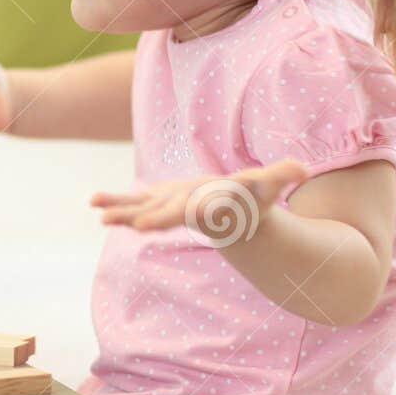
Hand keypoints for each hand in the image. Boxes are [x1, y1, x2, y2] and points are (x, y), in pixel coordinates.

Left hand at [91, 160, 310, 241]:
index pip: (193, 213)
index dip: (177, 215)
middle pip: (164, 216)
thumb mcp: (266, 187)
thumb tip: (302, 169)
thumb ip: (282, 176)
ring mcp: (169, 210)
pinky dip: (114, 202)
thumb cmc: (252, 201)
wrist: (234, 220)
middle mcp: (185, 213)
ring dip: (121, 213)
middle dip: (147, 219)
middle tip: (126, 225)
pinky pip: (133, 203)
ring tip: (100, 216)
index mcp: (209, 210)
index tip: (161, 222)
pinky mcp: (158, 203)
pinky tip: (93, 201)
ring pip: (142, 212)